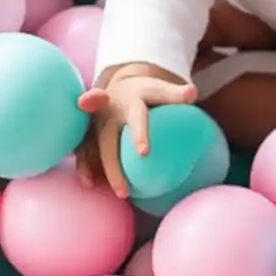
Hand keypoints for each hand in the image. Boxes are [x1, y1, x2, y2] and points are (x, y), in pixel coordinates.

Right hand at [75, 67, 196, 198]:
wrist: (121, 84)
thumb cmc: (148, 93)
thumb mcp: (160, 89)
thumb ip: (176, 94)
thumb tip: (192, 93)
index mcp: (132, 101)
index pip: (138, 118)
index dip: (139, 135)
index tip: (143, 154)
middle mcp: (109, 111)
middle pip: (108, 139)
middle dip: (112, 164)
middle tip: (124, 191)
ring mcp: (95, 122)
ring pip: (92, 146)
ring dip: (92, 167)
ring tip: (100, 188)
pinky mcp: (87, 131)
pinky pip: (83, 149)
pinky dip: (84, 165)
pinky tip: (88, 184)